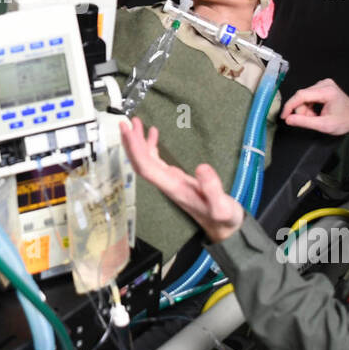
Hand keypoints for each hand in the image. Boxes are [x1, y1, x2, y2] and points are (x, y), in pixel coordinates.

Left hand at [118, 118, 243, 242]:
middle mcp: (167, 183)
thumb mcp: (223, 206)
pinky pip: (156, 160)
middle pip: (141, 162)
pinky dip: (151, 146)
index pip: (146, 167)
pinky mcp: (174, 178)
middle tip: (124, 123)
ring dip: (139, 142)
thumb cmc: (222, 217)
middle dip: (131, 143)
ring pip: (147, 160)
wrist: (223, 226)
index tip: (129, 132)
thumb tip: (202, 167)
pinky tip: (153, 134)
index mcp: (173, 188)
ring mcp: (169, 180)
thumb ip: (213, 188)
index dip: (135, 150)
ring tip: (136, 123)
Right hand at [281, 78, 348, 135]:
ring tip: (315, 117)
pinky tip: (316, 112)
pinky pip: (308, 96)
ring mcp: (324, 84)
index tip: (284, 116)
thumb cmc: (344, 121)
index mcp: (327, 91)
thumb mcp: (324, 125)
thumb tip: (288, 119)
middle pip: (302, 96)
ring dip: (306, 109)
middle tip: (309, 121)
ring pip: (304, 96)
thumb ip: (304, 122)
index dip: (290, 106)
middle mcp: (324, 84)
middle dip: (301, 110)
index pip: (301, 95)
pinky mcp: (323, 86)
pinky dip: (309, 106)